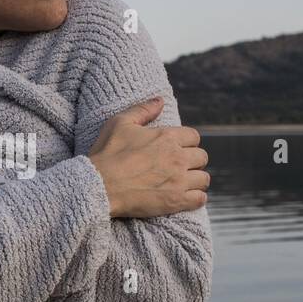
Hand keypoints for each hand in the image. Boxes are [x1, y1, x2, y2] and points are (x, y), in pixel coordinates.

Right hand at [87, 96, 209, 216]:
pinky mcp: (176, 201)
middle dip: (193, 160)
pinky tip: (186, 197)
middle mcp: (177, 157)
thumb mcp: (120, 123)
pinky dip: (196, 198)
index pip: (194, 136)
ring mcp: (179, 181)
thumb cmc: (107, 154)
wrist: (98, 186)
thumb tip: (160, 100)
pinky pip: (200, 199)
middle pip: (201, 157)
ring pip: (204, 178)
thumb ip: (143, 110)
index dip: (187, 142)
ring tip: (183, 182)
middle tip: (179, 166)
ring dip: (196, 179)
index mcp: (167, 137)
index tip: (178, 148)